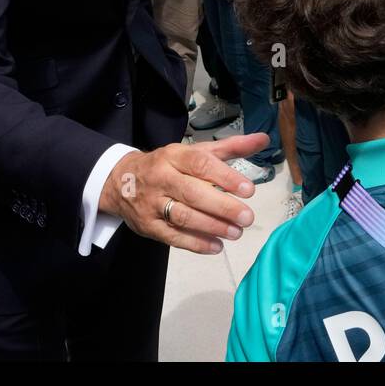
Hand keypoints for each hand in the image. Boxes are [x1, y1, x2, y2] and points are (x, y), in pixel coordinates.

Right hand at [99, 135, 269, 253]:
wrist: (121, 181)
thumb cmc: (168, 165)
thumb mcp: (195, 152)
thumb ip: (230, 147)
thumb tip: (263, 139)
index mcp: (174, 156)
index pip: (200, 164)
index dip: (225, 177)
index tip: (249, 189)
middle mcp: (162, 178)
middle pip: (193, 193)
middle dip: (222, 207)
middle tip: (247, 217)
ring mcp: (152, 203)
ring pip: (183, 217)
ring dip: (212, 227)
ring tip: (236, 233)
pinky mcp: (147, 226)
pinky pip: (172, 237)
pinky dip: (195, 243)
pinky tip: (216, 246)